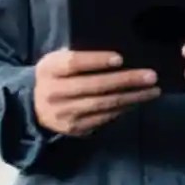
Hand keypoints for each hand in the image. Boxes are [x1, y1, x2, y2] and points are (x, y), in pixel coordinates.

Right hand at [33, 49, 159, 136]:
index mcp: (49, 70)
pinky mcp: (75, 129)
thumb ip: (78, 56)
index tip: (120, 58)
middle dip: (126, 81)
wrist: (32, 107)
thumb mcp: (56, 60)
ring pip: (104, 105)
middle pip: (95, 86)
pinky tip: (138, 101)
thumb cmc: (54, 75)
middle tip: (151, 76)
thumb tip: (116, 55)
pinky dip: (123, 109)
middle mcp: (55, 93)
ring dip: (132, 98)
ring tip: (153, 90)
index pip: (73, 64)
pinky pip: (104, 118)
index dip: (97, 61)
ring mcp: (65, 114)